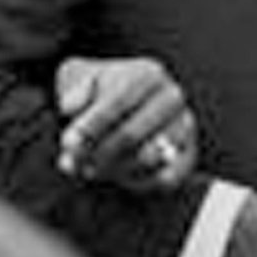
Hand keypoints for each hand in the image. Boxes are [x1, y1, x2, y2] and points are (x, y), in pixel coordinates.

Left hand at [56, 52, 197, 189]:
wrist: (125, 112)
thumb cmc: (99, 94)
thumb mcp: (78, 78)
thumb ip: (73, 87)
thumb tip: (71, 106)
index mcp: (148, 74)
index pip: (118, 101)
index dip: (90, 125)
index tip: (68, 143)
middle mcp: (172, 97)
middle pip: (131, 133)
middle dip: (96, 152)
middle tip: (73, 164)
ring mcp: (185, 127)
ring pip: (147, 158)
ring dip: (112, 169)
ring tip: (90, 169)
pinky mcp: (188, 156)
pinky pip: (164, 178)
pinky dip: (136, 182)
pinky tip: (116, 176)